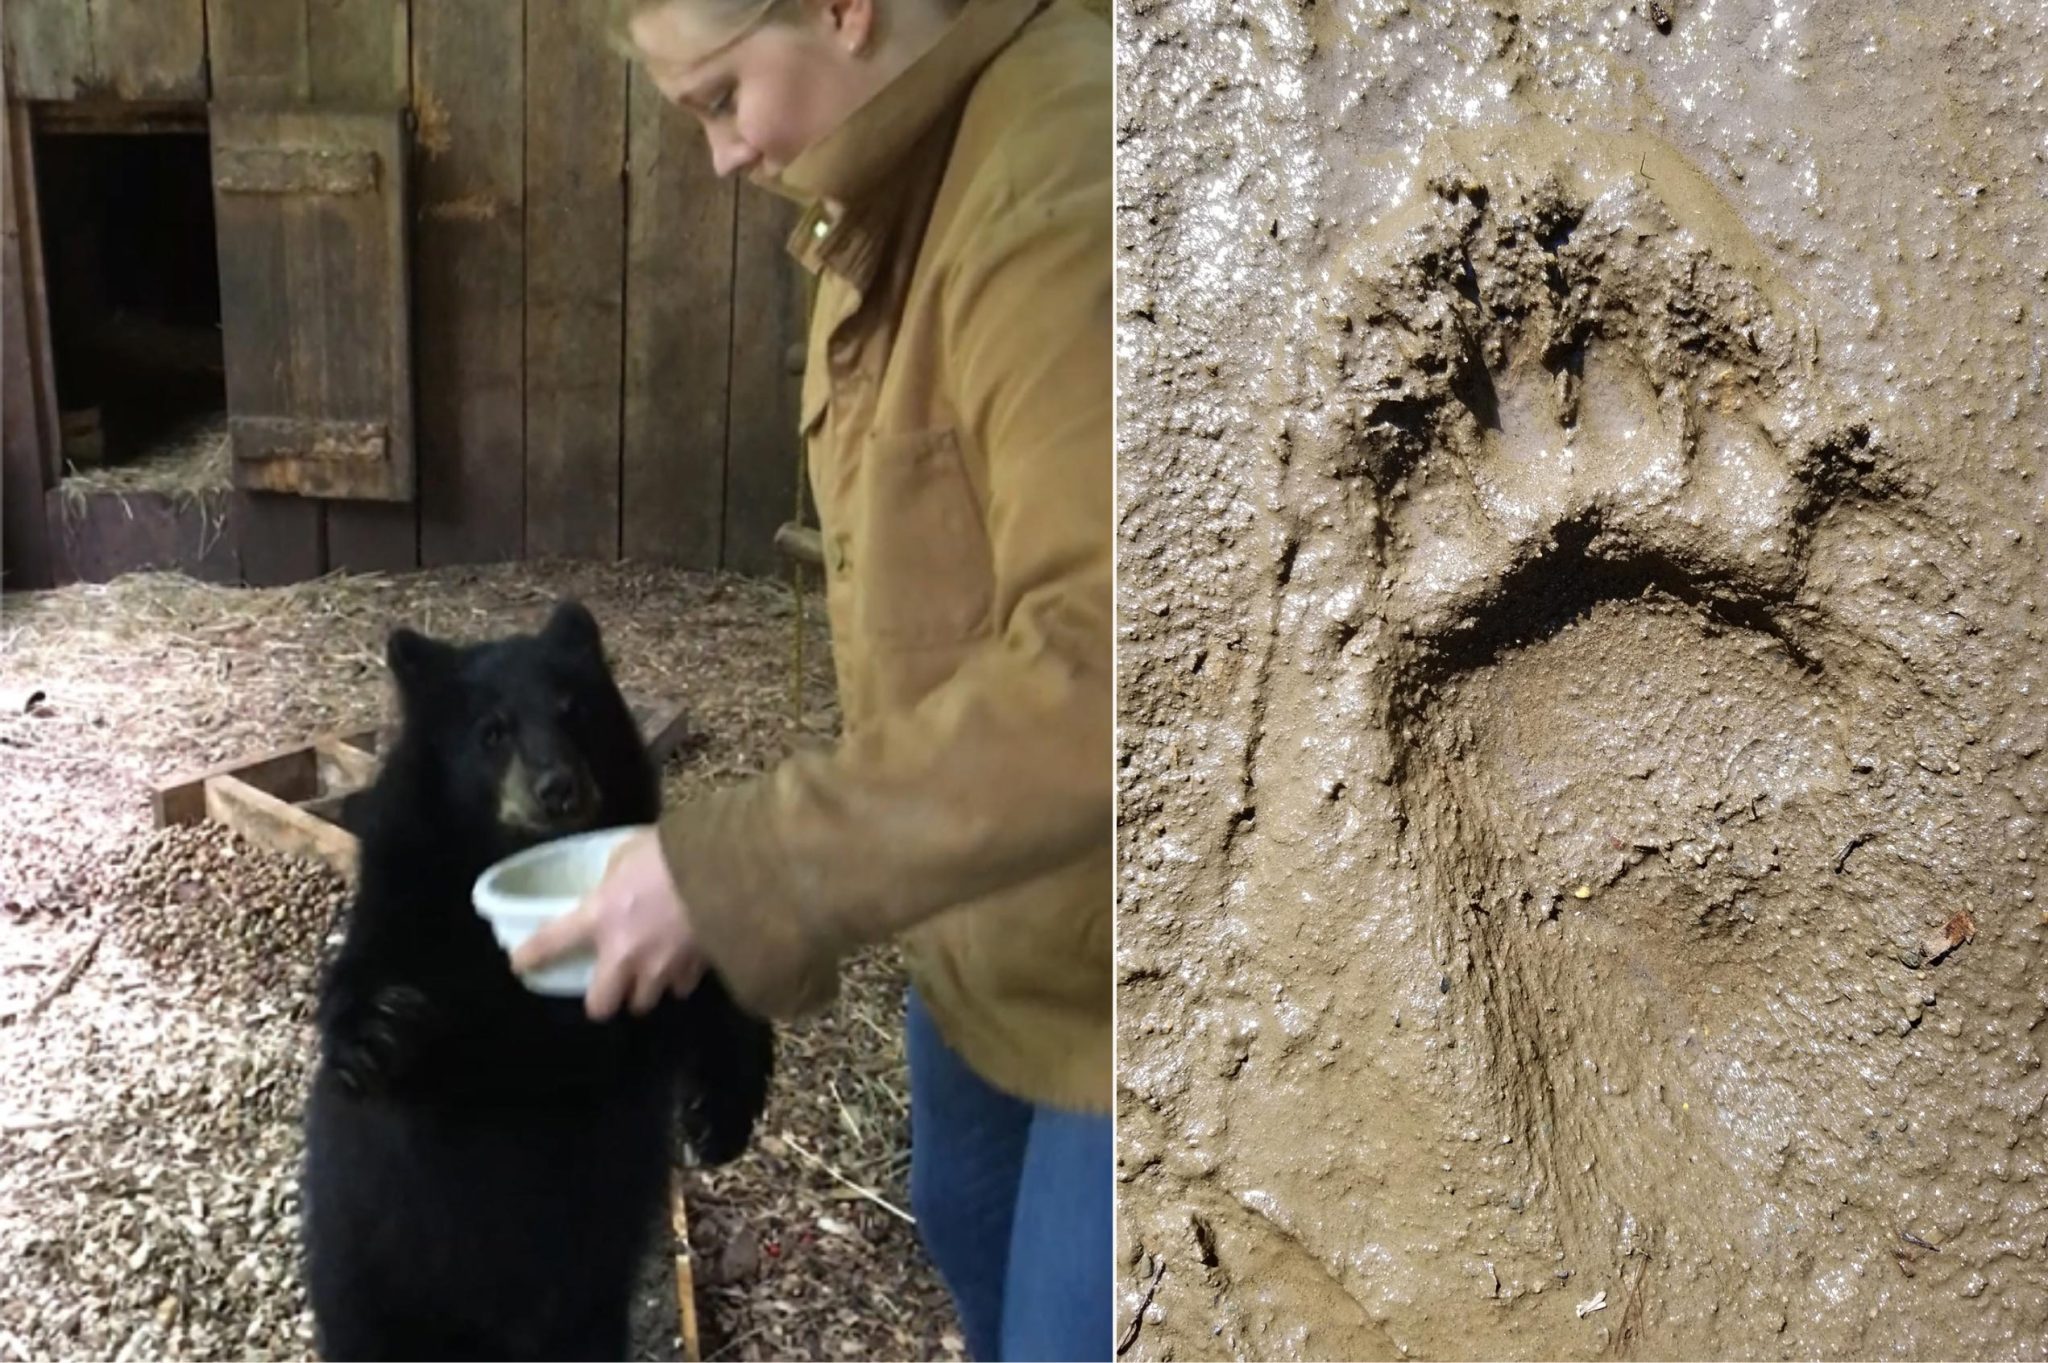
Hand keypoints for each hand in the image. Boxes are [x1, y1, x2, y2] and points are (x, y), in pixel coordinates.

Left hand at [509, 827, 706, 1020]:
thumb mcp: (628, 851)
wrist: (729, 869)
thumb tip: (613, 882)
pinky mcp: (695, 970)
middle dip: (605, 998)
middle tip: (611, 979)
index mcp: (599, 917)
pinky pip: (682, 986)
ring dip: (644, 989)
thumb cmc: (672, 852)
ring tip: (652, 970)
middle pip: (601, 1006)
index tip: (520, 964)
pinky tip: (685, 959)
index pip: (550, 943)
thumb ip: (614, 874)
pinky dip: (680, 977)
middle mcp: (624, 954)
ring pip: (644, 1002)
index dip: (530, 957)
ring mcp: (661, 968)